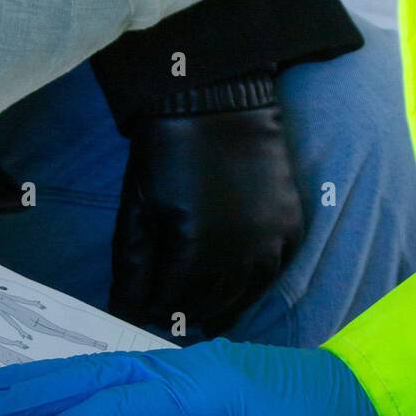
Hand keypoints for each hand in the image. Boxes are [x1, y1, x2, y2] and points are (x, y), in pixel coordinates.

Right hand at [0, 341, 392, 415]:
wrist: (378, 398)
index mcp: (193, 389)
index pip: (103, 410)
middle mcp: (178, 368)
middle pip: (80, 377)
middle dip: (11, 393)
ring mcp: (182, 367)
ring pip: (90, 370)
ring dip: (29, 382)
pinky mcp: (189, 377)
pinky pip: (111, 376)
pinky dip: (67, 384)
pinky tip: (44, 393)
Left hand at [112, 92, 303, 335]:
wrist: (217, 100)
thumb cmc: (166, 151)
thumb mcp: (137, 209)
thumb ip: (132, 268)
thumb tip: (126, 314)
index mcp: (193, 250)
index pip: (170, 304)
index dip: (154, 311)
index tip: (145, 310)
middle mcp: (236, 253)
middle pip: (206, 306)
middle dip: (184, 313)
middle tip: (170, 312)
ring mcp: (269, 241)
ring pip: (242, 297)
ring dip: (218, 308)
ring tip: (200, 312)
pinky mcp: (289, 227)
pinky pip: (272, 275)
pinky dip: (251, 288)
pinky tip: (235, 291)